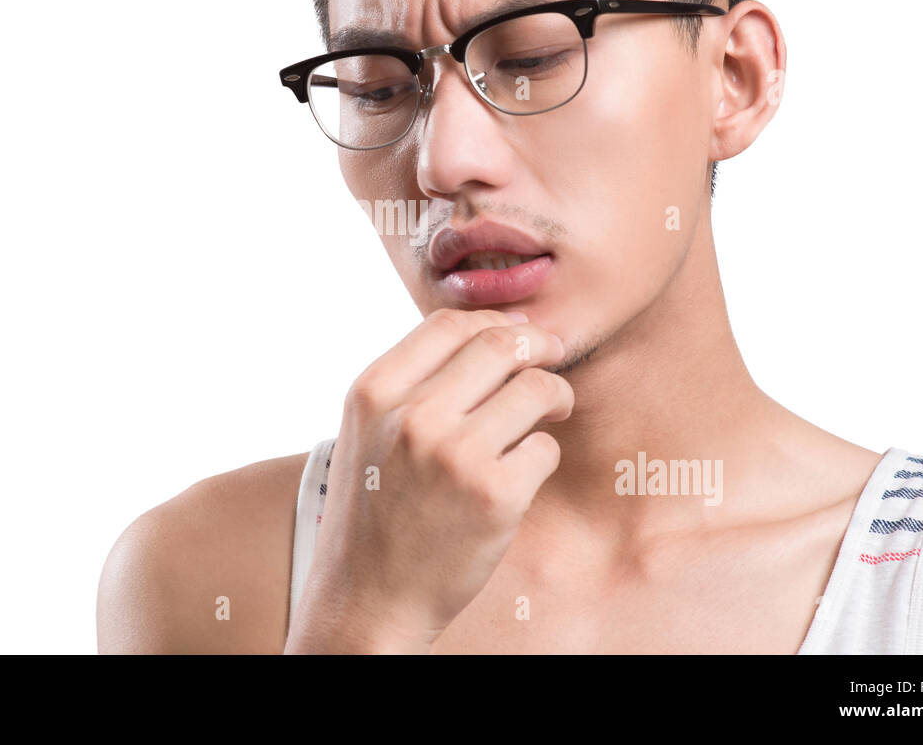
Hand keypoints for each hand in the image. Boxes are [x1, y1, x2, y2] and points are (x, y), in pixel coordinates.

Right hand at [284, 308, 571, 653]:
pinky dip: (542, 456)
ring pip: (536, 389)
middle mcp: (411, 416)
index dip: (495, 324)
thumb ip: (412, 381)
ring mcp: (454, 454)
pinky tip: (522, 474)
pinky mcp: (494, 495)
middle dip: (538, 349)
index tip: (517, 339)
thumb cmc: (373, 511)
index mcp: (373, 392)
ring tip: (551, 414)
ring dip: (555, 397)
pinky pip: (545, 448)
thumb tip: (494, 333)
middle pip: (500, 345)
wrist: (367, 599)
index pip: (450, 323)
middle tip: (551, 364)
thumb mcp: (366, 431)